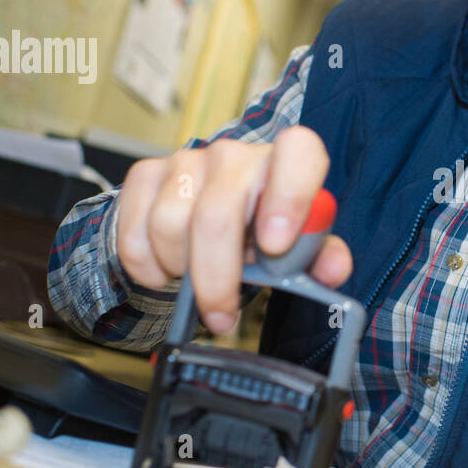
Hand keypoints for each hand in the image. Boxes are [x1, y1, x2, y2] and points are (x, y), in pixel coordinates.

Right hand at [114, 126, 352, 332]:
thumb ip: (321, 257)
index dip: (288, 196)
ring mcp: (187, 160)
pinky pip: (133, 227)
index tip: (275, 245)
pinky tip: (165, 271)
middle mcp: (236, 155)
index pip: (297, 152)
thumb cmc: (265, 229)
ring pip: (169, 224)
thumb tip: (334, 269)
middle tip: (221, 315)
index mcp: (286, 162)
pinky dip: (145, 264)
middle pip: (217, 213)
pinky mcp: (146, 174)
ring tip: (196, 280)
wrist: (216, 216)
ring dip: (180, 270)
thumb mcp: (300, 247)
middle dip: (216, 278)